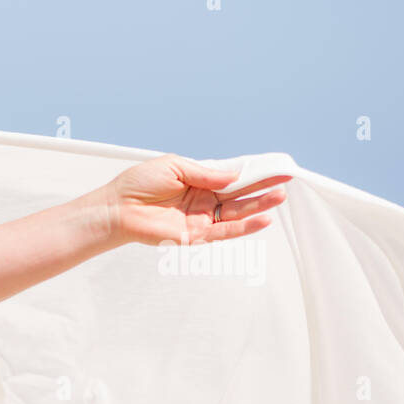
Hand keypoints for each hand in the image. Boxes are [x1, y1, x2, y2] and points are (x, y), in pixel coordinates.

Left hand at [103, 153, 291, 247]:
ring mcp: (200, 218)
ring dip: (259, 207)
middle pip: (239, 195)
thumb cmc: (139, 185)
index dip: (253, 173)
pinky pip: (224, 232)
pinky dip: (244, 227)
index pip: (231, 176)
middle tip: (286, 181)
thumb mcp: (175, 167)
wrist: (118, 208)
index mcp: (198, 181)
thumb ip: (206, 173)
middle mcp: (203, 200)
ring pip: (236, 213)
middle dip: (262, 188)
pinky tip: (262, 220)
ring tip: (280, 197)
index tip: (276, 167)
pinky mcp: (195, 235)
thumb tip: (234, 176)